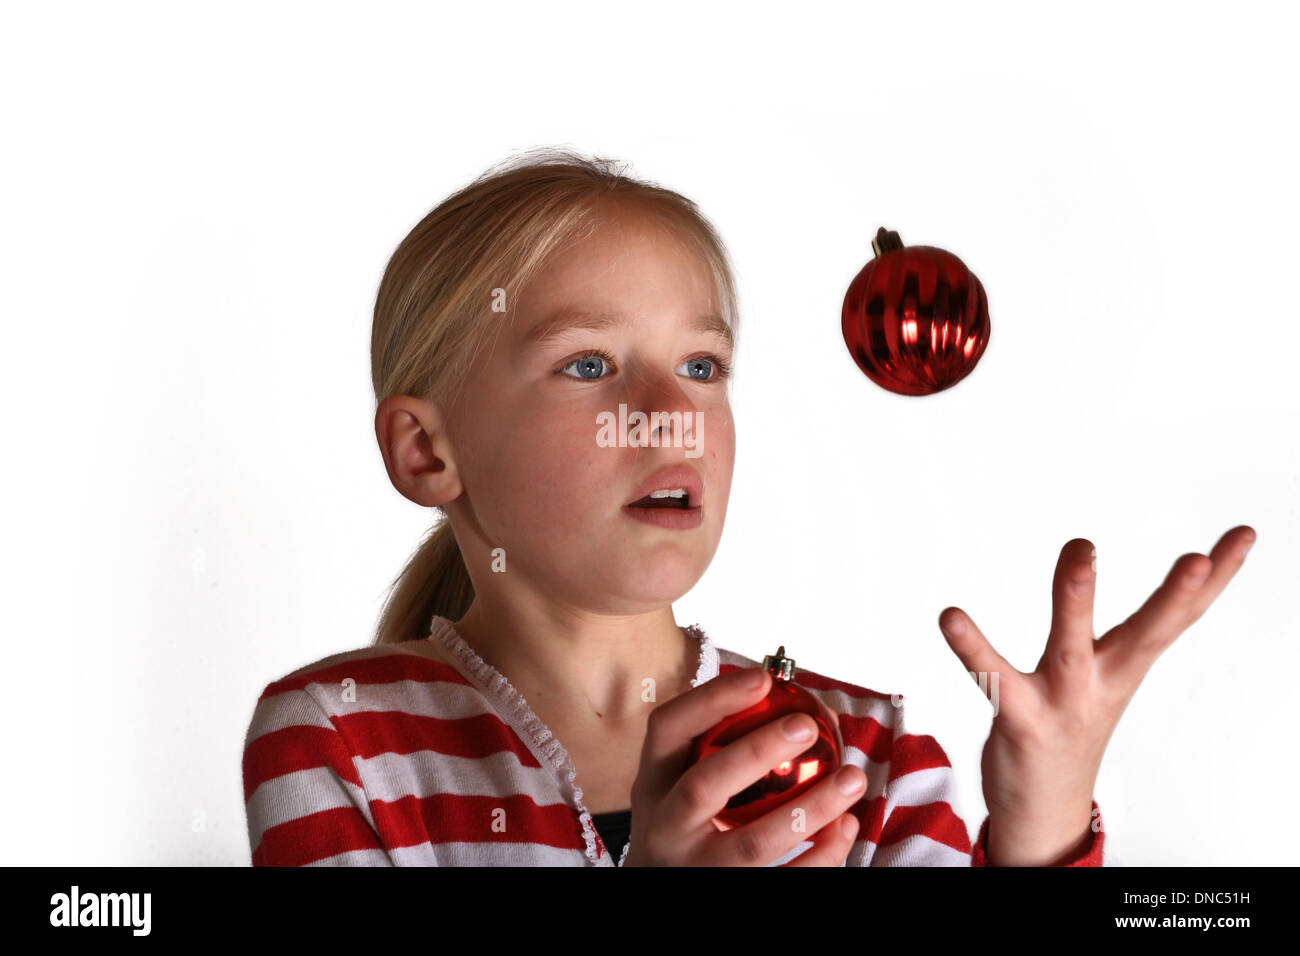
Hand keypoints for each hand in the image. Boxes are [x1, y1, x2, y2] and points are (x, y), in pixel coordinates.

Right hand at [623, 666, 868, 865]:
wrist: (660, 887)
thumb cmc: (688, 823)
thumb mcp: (681, 783)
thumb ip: (727, 746)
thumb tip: (814, 714)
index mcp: (653, 782)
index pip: (669, 727)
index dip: (713, 698)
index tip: (762, 678)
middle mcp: (665, 826)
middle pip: (703, 787)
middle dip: (756, 751)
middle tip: (806, 725)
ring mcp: (694, 868)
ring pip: (751, 844)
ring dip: (809, 809)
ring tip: (851, 778)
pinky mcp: (724, 893)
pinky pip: (782, 880)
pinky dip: (822, 856)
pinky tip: (846, 827)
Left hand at [938, 525, 1255, 865]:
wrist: (1044, 812)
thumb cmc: (1074, 725)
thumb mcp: (1114, 673)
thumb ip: (1134, 629)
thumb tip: (1177, 580)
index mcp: (1126, 666)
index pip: (1180, 616)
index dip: (1215, 578)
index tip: (1244, 533)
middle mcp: (1102, 683)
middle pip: (1146, 634)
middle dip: (1174, 597)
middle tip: (1195, 558)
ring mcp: (1063, 704)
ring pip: (1070, 647)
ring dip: (1076, 600)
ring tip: (1081, 549)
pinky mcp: (1020, 722)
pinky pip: (994, 679)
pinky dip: (972, 648)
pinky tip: (950, 616)